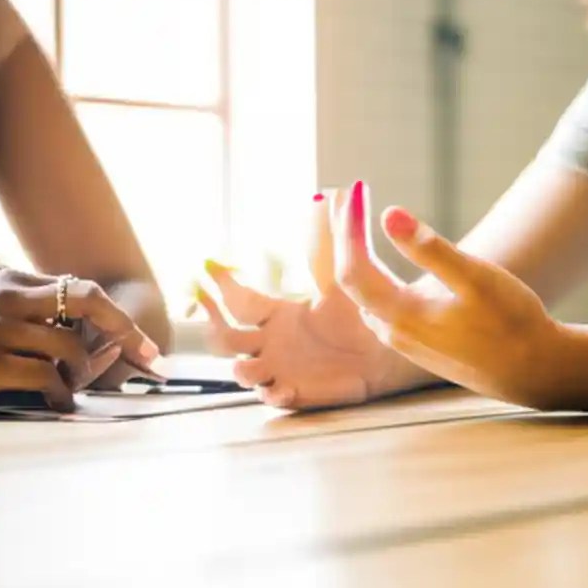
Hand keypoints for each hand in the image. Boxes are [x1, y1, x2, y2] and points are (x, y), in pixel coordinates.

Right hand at [0, 270, 159, 412]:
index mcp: (15, 282)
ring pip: (69, 346)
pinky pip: (45, 377)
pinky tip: (56, 406)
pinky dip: (60, 396)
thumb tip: (108, 347)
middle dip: (127, 331)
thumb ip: (44, 324)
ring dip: (81, 376)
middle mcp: (8, 296)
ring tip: (69, 392)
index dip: (122, 320)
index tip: (149, 350)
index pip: (86, 292)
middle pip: (89, 301)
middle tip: (149, 361)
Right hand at [197, 194, 428, 408]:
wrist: (384, 351)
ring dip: (240, 367)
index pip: (238, 298)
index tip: (206, 264)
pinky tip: (280, 388)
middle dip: (211, 322)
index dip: (221, 282)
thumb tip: (333, 192)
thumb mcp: (342, 276)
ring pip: (240, 371)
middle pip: (224, 336)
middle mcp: (269, 341)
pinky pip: (273, 396)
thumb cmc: (360, 314)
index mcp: (274, 313)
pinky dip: (273, 394)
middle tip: (203, 307)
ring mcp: (278, 368)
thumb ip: (332, 239)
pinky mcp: (296, 391)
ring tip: (245, 363)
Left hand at [334, 181, 563, 406]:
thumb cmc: (512, 323)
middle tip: (347, 194)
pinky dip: (372, 276)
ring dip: (356, 256)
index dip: (348, 227)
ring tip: (354, 220)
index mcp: (403, 315)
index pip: (353, 267)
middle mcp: (394, 332)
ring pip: (364, 295)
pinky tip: (378, 262)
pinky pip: (380, 306)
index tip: (354, 188)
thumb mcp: (476, 279)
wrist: (533, 372)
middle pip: (350, 279)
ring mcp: (404, 341)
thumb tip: (388, 214)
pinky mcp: (417, 344)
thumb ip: (431, 249)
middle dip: (345, 235)